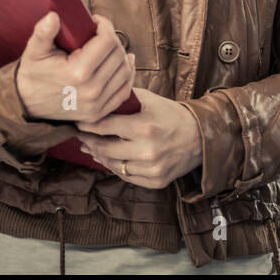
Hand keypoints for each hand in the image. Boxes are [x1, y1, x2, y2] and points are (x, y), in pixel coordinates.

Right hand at [15, 11, 135, 121]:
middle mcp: (91, 90)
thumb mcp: (34, 51)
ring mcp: (97, 104)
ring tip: (111, 46)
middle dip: (113, 39)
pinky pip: (124, 91)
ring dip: (122, 55)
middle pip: (118, 55)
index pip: (107, 41)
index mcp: (77, 72)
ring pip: (125, 72)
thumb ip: (43, 33)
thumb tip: (53, 16)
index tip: (96, 21)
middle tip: (101, 33)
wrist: (25, 105)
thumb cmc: (32, 73)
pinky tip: (124, 63)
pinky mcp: (99, 113)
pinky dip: (127, 75)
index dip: (105, 26)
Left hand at [76, 88, 203, 188]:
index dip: (87, 124)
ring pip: (113, 165)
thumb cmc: (171, 115)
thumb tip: (98, 99)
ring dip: (100, 156)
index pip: (104, 126)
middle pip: (104, 148)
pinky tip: (111, 159)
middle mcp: (147, 150)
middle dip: (88, 141)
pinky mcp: (156, 181)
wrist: (201, 136)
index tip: (78, 121)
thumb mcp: (150, 100)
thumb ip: (125, 99)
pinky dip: (116, 167)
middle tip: (80, 136)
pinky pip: (126, 176)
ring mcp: (152, 168)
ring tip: (92, 148)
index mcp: (145, 126)